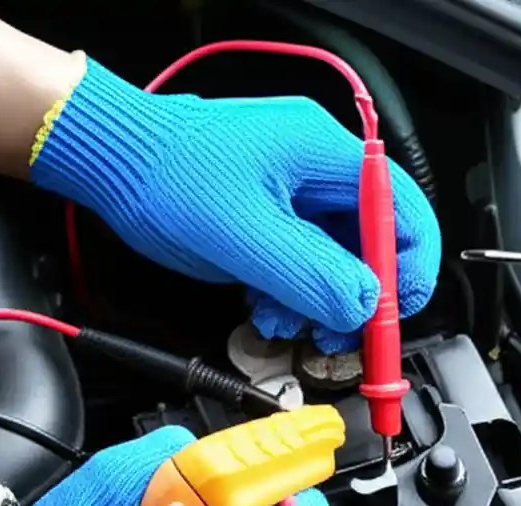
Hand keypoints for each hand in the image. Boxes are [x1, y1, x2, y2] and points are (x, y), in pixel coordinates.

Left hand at [31, 57, 440, 352]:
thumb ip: (313, 275)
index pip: (403, 211)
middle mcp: (319, 166)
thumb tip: (363, 306)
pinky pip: (302, 257)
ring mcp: (294, 188)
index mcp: (326, 154)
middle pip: (373, 240)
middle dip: (359, 295)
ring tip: (287, 322)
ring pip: (336, 256)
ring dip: (320, 299)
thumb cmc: (165, 177)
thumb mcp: (246, 237)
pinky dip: (293, 289)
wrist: (112, 159)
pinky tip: (267, 306)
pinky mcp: (270, 210)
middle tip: (341, 336)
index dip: (408, 269)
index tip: (389, 316)